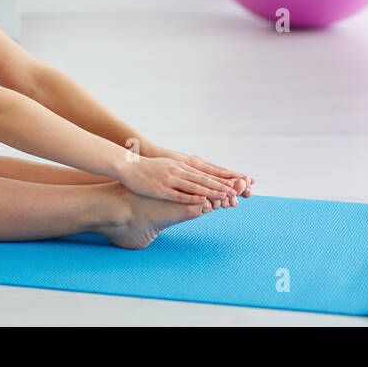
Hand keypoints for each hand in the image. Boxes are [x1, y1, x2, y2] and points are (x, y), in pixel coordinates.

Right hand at [117, 154, 237, 205]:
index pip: (206, 172)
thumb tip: (195, 173)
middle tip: (237, 191)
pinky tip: (203, 201)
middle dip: (222, 185)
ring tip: (226, 196)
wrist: (129, 166)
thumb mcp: (169, 164)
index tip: (236, 181)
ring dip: (212, 192)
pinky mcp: (162, 189)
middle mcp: (180, 170)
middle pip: (205, 179)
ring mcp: (171, 179)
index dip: (222, 177)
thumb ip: (182, 169)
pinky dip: (193, 198)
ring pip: (195, 186)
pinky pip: (180, 195)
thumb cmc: (149, 167)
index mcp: (182, 165)